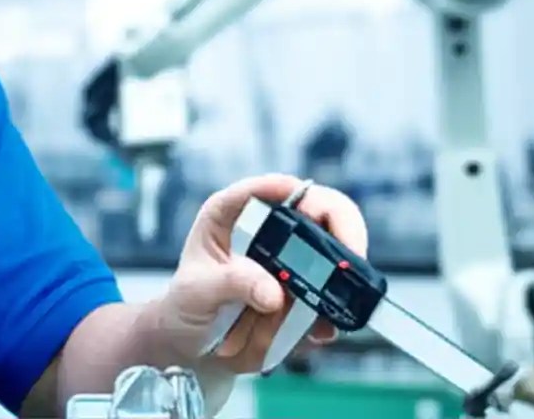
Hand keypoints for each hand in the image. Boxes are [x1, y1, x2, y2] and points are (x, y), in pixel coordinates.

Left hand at [156, 173, 368, 373]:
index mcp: (231, 214)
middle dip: (340, 227)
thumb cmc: (184, 305)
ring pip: (335, 255)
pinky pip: (331, 301)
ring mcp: (290, 266)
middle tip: (349, 252)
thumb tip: (274, 293)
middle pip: (319, 211)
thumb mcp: (196, 291)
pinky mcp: (303, 299)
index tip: (309, 209)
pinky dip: (333, 314)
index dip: (292, 191)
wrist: (191, 344)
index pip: (265, 189)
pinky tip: (319, 330)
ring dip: (342, 275)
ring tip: (334, 298)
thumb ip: (231, 284)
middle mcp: (267, 233)